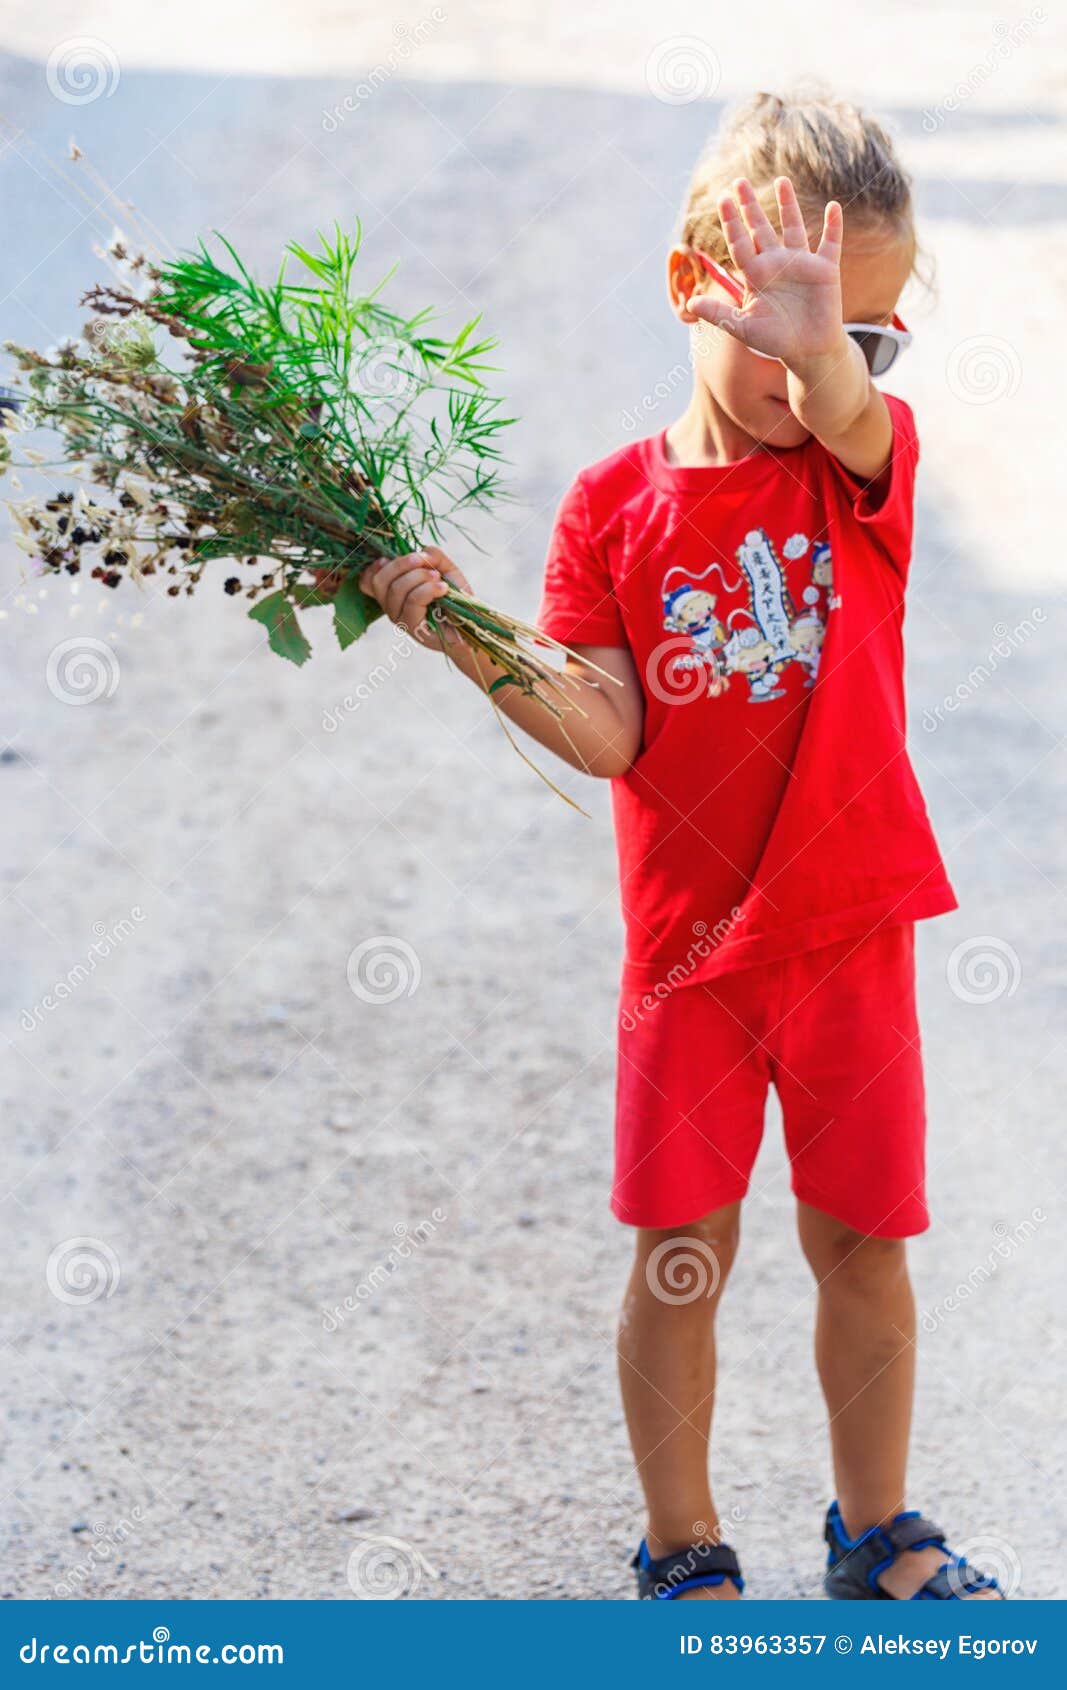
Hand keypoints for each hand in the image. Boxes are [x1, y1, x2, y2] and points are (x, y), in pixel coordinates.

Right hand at [359, 545, 472, 645]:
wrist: (471, 625)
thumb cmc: (456, 598)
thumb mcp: (446, 569)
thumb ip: (433, 556)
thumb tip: (421, 552)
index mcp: (393, 592)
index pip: (367, 582)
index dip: (373, 568)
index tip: (389, 558)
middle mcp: (391, 607)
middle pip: (380, 581)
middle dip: (401, 564)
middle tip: (424, 561)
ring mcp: (399, 618)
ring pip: (397, 589)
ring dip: (419, 576)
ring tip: (439, 579)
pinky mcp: (412, 627)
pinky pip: (413, 601)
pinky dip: (428, 589)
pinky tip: (443, 589)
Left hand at [686, 176, 844, 371]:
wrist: (807, 351)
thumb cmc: (774, 340)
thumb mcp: (743, 328)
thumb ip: (718, 315)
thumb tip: (689, 305)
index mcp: (756, 274)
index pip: (740, 243)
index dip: (731, 222)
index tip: (722, 200)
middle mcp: (776, 263)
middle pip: (760, 229)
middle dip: (750, 207)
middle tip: (739, 182)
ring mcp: (800, 264)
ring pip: (793, 227)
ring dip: (788, 205)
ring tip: (781, 181)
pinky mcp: (825, 270)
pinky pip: (830, 243)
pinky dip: (833, 226)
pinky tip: (833, 207)